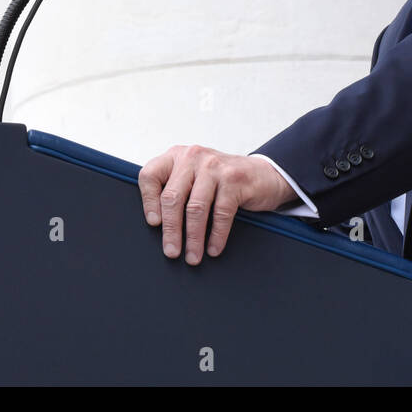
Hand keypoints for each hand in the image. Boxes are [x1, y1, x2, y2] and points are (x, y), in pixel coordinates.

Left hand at [138, 145, 294, 264]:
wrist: (263, 174)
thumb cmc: (223, 180)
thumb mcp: (195, 176)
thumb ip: (176, 189)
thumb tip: (158, 226)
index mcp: (177, 156)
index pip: (150, 175)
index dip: (147, 201)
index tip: (153, 223)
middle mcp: (193, 157)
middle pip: (172, 197)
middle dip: (171, 230)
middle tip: (171, 251)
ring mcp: (214, 167)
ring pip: (196, 208)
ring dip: (193, 238)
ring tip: (192, 256)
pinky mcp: (234, 179)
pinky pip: (221, 213)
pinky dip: (216, 235)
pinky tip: (213, 248)